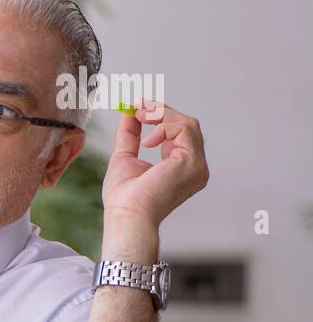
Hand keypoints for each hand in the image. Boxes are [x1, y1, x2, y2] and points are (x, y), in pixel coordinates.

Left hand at [103, 98, 209, 232]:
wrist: (127, 215)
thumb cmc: (125, 198)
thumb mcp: (125, 156)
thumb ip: (130, 134)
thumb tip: (129, 112)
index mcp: (181, 167)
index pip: (179, 133)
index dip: (160, 117)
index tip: (139, 106)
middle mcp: (194, 166)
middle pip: (187, 125)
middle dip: (161, 112)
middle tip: (138, 106)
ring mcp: (197, 165)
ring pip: (188, 124)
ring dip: (161, 115)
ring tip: (140, 116)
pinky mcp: (193, 162)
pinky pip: (184, 129)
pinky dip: (163, 127)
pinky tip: (147, 141)